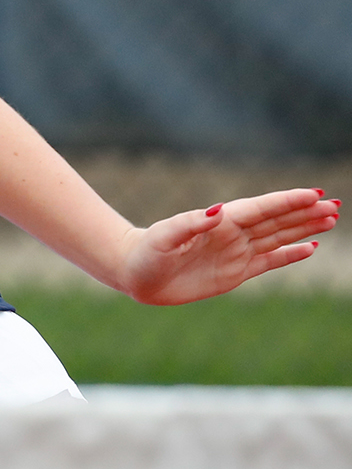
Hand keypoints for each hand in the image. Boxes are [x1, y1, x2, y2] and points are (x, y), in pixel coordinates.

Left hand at [118, 188, 338, 304]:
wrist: (136, 275)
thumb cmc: (146, 253)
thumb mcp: (164, 237)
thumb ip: (190, 223)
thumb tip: (218, 211)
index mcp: (220, 222)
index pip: (261, 209)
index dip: (287, 202)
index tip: (314, 194)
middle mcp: (232, 234)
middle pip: (277, 220)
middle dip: (305, 212)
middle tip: (334, 204)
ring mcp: (236, 252)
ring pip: (278, 237)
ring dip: (304, 228)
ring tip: (330, 218)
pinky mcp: (235, 272)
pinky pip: (269, 261)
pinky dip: (290, 254)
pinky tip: (310, 247)